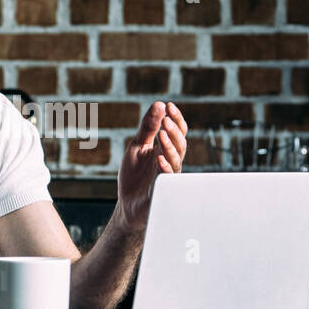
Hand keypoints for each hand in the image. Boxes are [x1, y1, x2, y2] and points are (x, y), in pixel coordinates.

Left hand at [115, 101, 187, 233]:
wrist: (128, 204)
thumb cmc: (134, 175)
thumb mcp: (138, 146)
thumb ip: (148, 127)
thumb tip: (159, 105)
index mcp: (165, 149)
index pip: (177, 131)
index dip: (175, 118)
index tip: (169, 106)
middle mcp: (170, 161)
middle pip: (180, 144)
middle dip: (174, 131)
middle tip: (166, 120)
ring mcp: (167, 176)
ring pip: (176, 159)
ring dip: (170, 146)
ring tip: (162, 133)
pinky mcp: (160, 190)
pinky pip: (167, 179)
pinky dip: (165, 168)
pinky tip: (159, 158)